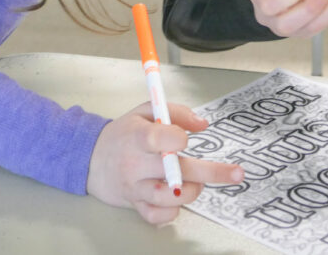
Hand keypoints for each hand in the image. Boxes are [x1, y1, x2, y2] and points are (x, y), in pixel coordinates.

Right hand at [86, 102, 243, 223]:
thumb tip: (203, 124)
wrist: (91, 159)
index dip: (177, 138)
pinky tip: (178, 199)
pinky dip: (172, 211)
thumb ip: (176, 112)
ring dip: (191, 191)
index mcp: (137, 137)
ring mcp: (135, 187)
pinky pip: (157, 215)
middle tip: (236, 173)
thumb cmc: (124, 133)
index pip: (158, 139)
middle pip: (174, 170)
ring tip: (197, 182)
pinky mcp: (135, 204)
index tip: (185, 139)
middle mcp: (135, 164)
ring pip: (169, 197)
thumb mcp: (146, 111)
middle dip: (210, 172)